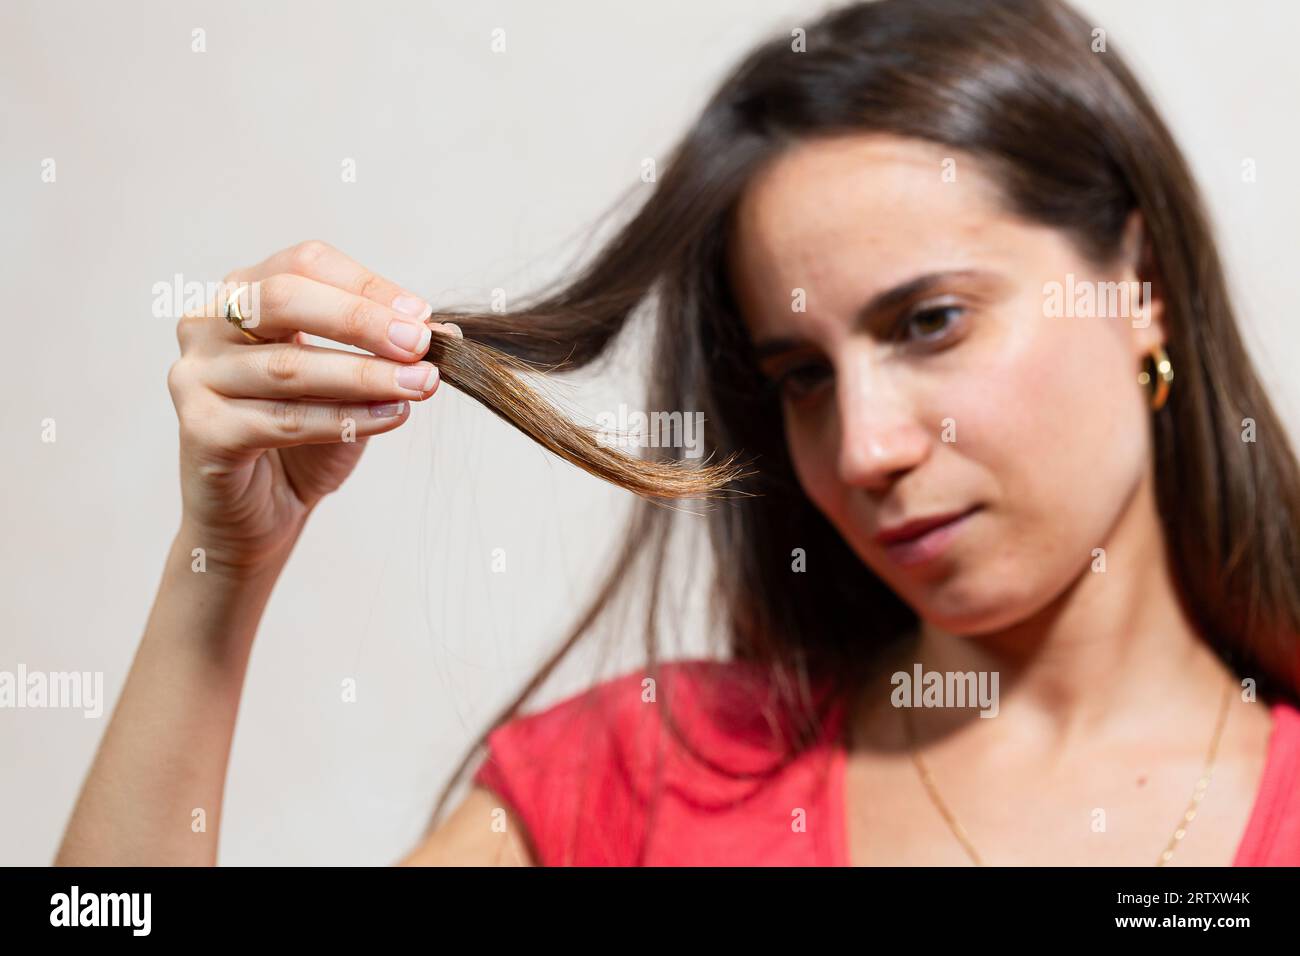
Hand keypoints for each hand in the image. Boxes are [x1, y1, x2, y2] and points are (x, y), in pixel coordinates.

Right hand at [167, 239, 459, 574]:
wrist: (258, 516)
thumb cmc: (302, 440)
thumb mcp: (348, 385)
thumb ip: (384, 354)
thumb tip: (445, 333)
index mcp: (241, 295)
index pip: (304, 264)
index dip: (366, 285)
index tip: (422, 316)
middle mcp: (207, 325)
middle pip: (285, 299)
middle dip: (362, 320)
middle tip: (420, 343)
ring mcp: (196, 377)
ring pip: (289, 365)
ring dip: (364, 374)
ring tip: (419, 384)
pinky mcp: (202, 430)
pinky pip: (284, 420)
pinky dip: (343, 419)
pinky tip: (390, 416)